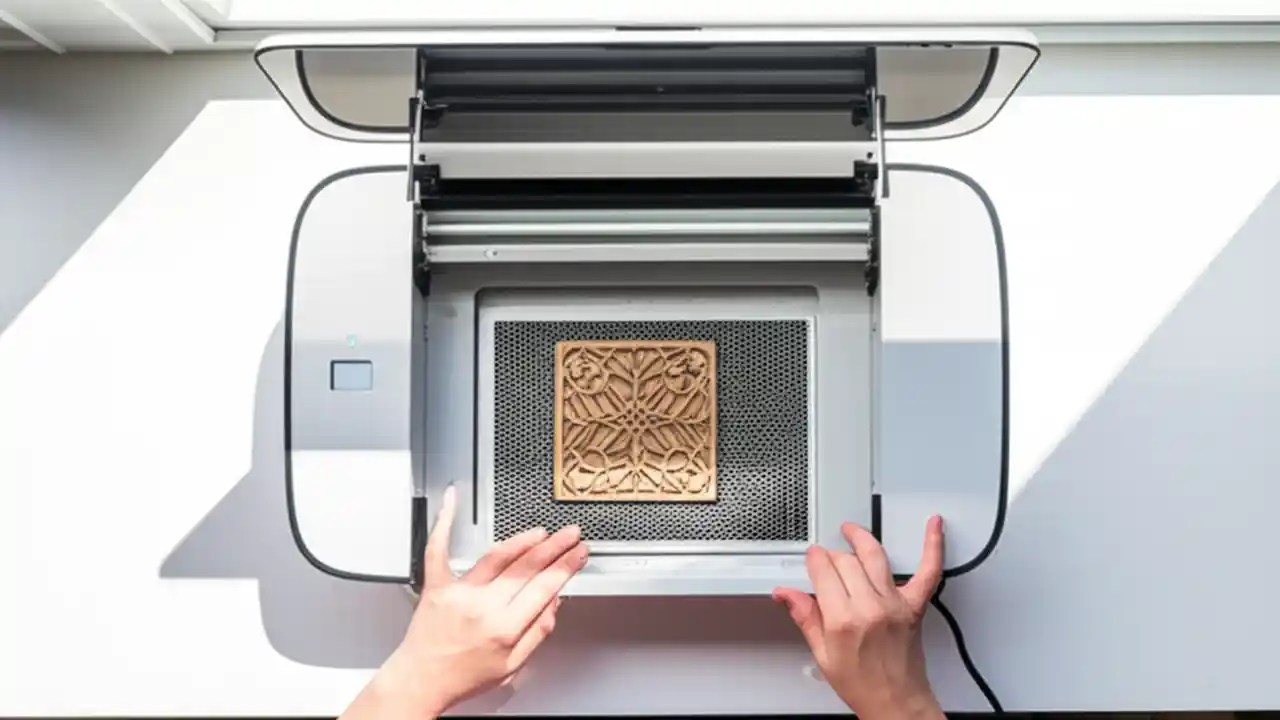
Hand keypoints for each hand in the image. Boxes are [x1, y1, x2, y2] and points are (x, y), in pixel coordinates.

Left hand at [342, 486, 587, 719]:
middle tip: (570, 534)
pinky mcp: (437, 586)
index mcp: (504, 628)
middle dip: (554, 547)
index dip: (566, 567)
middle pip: (526, 568)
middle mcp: (483, 607)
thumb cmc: (463, 677)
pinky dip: (443, 523)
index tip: (579, 554)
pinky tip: (451, 502)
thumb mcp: (512, 667)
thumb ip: (537, 633)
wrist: (421, 680)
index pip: (544, 588)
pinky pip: (438, 550)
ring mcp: (459, 593)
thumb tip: (553, 603)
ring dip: (523, 540)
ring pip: (496, 556)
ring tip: (542, 532)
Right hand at [773, 516, 944, 719]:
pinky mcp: (915, 606)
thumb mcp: (822, 655)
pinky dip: (933, 546)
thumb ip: (805, 617)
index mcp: (843, 621)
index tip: (812, 558)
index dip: (814, 560)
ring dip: (862, 538)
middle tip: (827, 559)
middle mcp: (870, 608)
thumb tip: (785, 594)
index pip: (824, 572)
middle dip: (833, 555)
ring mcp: (895, 605)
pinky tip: (933, 527)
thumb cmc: (863, 685)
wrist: (896, 703)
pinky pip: (929, 571)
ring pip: (875, 557)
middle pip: (846, 562)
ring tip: (852, 530)